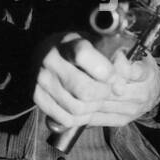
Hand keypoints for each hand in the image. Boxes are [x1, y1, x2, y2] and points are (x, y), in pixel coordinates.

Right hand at [34, 32, 159, 132]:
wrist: (41, 52)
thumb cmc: (74, 48)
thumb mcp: (91, 41)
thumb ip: (110, 54)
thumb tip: (123, 79)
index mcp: (67, 43)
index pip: (85, 55)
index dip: (105, 70)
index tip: (113, 76)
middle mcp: (50, 62)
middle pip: (85, 90)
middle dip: (104, 94)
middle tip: (109, 91)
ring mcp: (41, 81)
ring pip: (77, 108)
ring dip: (94, 109)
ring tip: (98, 100)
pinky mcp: (37, 97)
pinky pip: (64, 118)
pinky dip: (79, 119)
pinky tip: (85, 110)